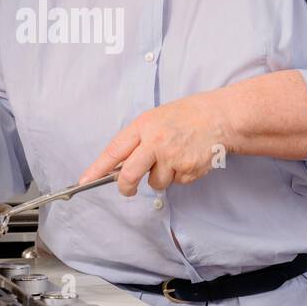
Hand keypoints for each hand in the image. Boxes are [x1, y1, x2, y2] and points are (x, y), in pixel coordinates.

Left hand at [79, 91, 232, 196]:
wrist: (221, 117)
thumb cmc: (187, 116)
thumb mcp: (156, 119)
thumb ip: (138, 139)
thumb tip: (120, 164)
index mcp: (144, 126)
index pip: (114, 151)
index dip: (97, 168)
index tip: (85, 180)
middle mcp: (155, 142)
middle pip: (129, 176)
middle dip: (125, 187)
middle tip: (127, 189)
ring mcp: (172, 158)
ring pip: (155, 183)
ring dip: (161, 177)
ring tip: (174, 157)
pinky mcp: (188, 170)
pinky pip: (176, 183)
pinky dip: (180, 176)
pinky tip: (188, 159)